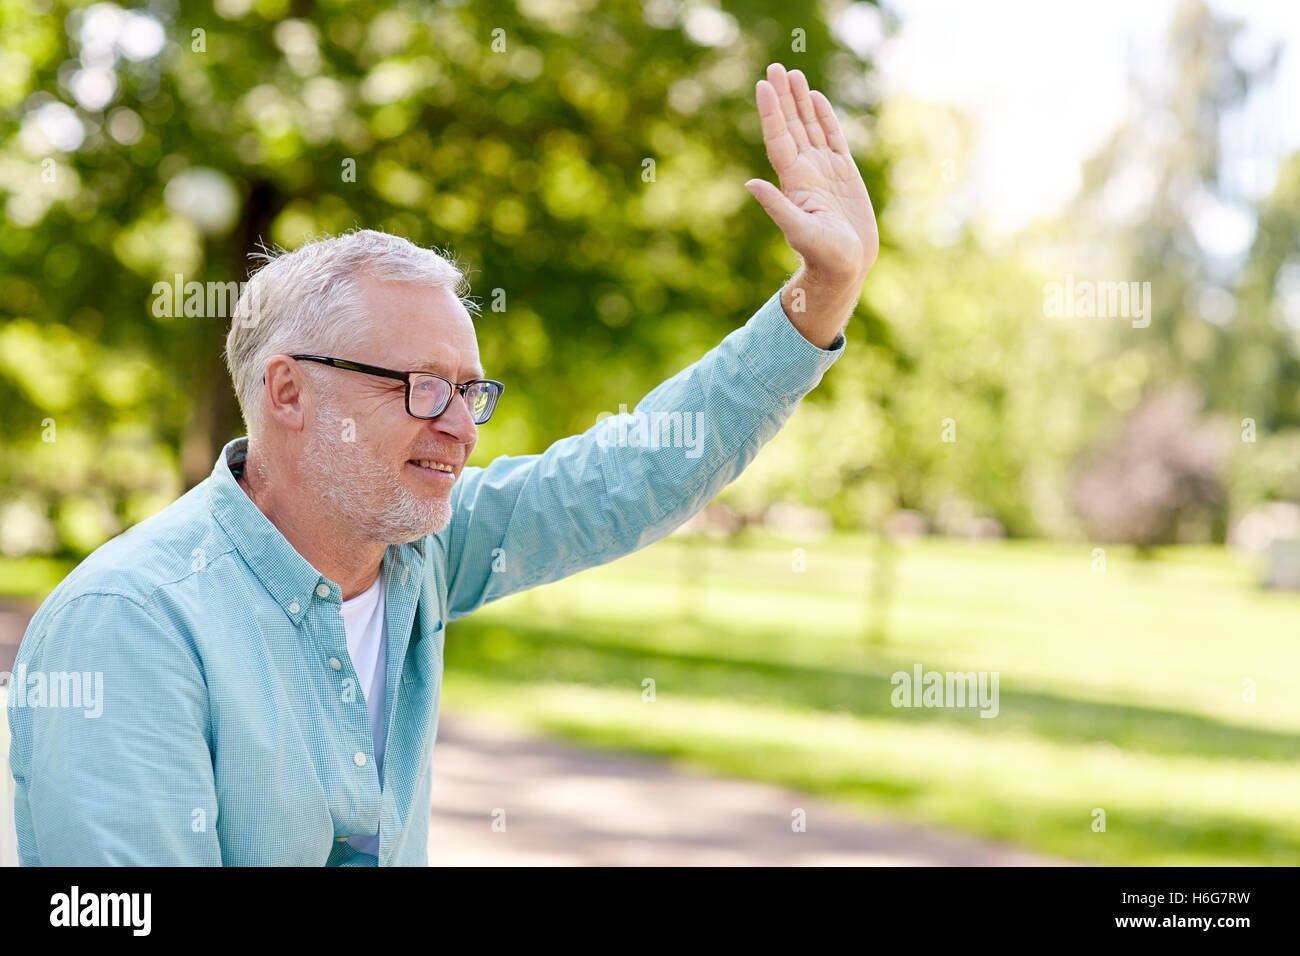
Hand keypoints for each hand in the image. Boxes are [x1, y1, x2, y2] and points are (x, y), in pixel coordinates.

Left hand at [746, 63, 878, 285]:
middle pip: (791, 125)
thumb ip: (777, 206)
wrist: (845, 267)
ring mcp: (824, 170)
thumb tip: (750, 183)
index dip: (771, 112)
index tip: (763, 85)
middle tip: (775, 67)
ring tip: (792, 74)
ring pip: (810, 127)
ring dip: (800, 101)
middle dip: (783, 97)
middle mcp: (806, 170)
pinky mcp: (843, 173)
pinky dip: (824, 117)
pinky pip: (833, 138)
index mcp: (794, 180)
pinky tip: (816, 99)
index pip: (778, 138)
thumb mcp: (798, 230)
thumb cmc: (823, 255)